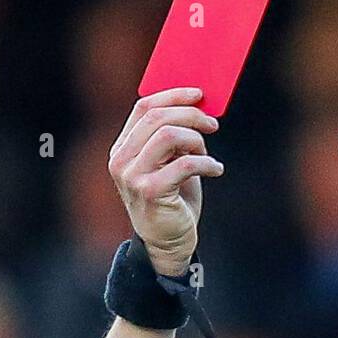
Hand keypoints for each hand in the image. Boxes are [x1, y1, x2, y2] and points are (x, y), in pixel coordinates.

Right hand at [107, 87, 222, 276]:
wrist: (168, 244)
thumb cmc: (172, 201)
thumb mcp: (170, 165)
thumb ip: (175, 140)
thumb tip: (198, 109)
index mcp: (123, 148)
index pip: (143, 107)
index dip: (173, 96)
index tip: (198, 93)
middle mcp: (121, 160)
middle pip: (156, 117)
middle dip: (190, 115)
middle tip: (212, 123)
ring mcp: (132, 176)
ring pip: (168, 135)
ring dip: (196, 139)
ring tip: (209, 154)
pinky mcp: (151, 192)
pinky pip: (185, 164)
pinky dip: (207, 163)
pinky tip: (216, 170)